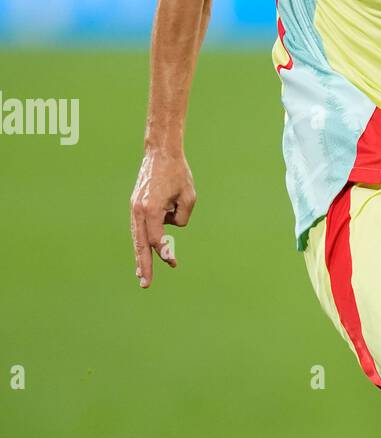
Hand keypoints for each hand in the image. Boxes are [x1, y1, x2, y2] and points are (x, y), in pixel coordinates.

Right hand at [130, 150, 195, 287]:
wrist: (160, 153)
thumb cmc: (178, 174)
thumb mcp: (188, 197)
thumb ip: (181, 218)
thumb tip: (171, 229)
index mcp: (151, 209)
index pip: (158, 239)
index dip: (166, 253)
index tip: (173, 262)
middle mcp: (139, 210)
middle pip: (141, 244)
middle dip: (144, 265)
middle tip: (146, 284)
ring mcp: (134, 207)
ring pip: (137, 238)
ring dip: (140, 257)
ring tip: (141, 275)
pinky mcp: (136, 205)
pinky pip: (139, 229)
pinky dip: (140, 242)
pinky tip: (143, 254)